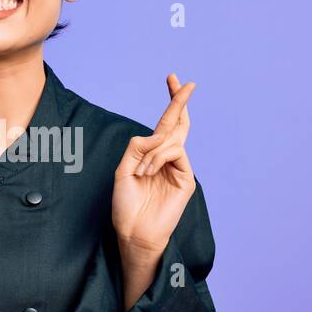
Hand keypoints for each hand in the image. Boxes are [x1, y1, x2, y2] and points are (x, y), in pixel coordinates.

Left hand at [112, 73, 196, 257]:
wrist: (133, 232)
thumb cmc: (126, 206)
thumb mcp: (123, 170)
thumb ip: (137, 147)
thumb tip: (157, 135)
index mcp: (153, 155)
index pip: (165, 124)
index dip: (171, 102)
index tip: (172, 78)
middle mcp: (168, 159)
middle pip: (178, 124)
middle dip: (180, 101)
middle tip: (187, 82)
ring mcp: (179, 168)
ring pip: (172, 140)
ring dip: (153, 152)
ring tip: (141, 172)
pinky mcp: (186, 179)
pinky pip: (175, 153)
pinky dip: (158, 158)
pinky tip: (148, 173)